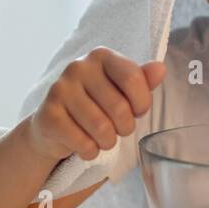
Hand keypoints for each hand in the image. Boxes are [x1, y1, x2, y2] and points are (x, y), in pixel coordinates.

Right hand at [26, 48, 166, 162]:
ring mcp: (59, 90)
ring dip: (108, 142)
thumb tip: (160, 69)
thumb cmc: (94, 105)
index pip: (133, 78)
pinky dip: (90, 151)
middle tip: (118, 129)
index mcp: (100, 56)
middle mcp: (78, 67)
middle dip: (125, 127)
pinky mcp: (48, 115)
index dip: (142, 102)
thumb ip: (141, 80)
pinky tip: (86, 145)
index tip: (137, 111)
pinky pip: (83, 142)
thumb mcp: (120, 90)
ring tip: (103, 139)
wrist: (53, 126)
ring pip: (101, 128)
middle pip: (120, 107)